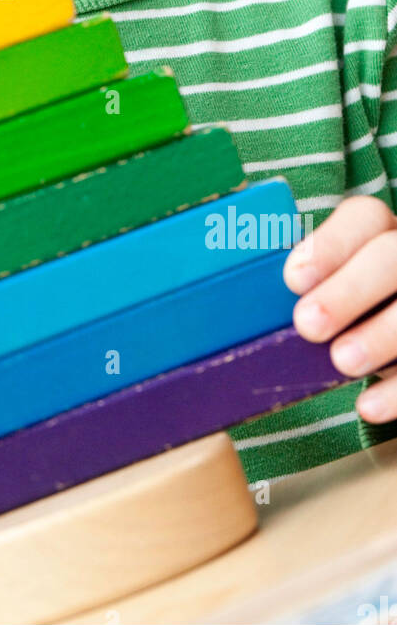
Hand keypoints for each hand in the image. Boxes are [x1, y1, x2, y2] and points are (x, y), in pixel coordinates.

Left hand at [283, 195, 396, 423]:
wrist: (393, 342)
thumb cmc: (353, 315)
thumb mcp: (332, 290)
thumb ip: (307, 287)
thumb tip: (242, 305)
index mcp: (385, 235)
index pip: (366, 218)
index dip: (330, 244)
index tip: (292, 279)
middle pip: (393, 256)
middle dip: (349, 289)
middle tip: (307, 324)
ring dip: (381, 335)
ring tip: (342, 363)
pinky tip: (369, 406)